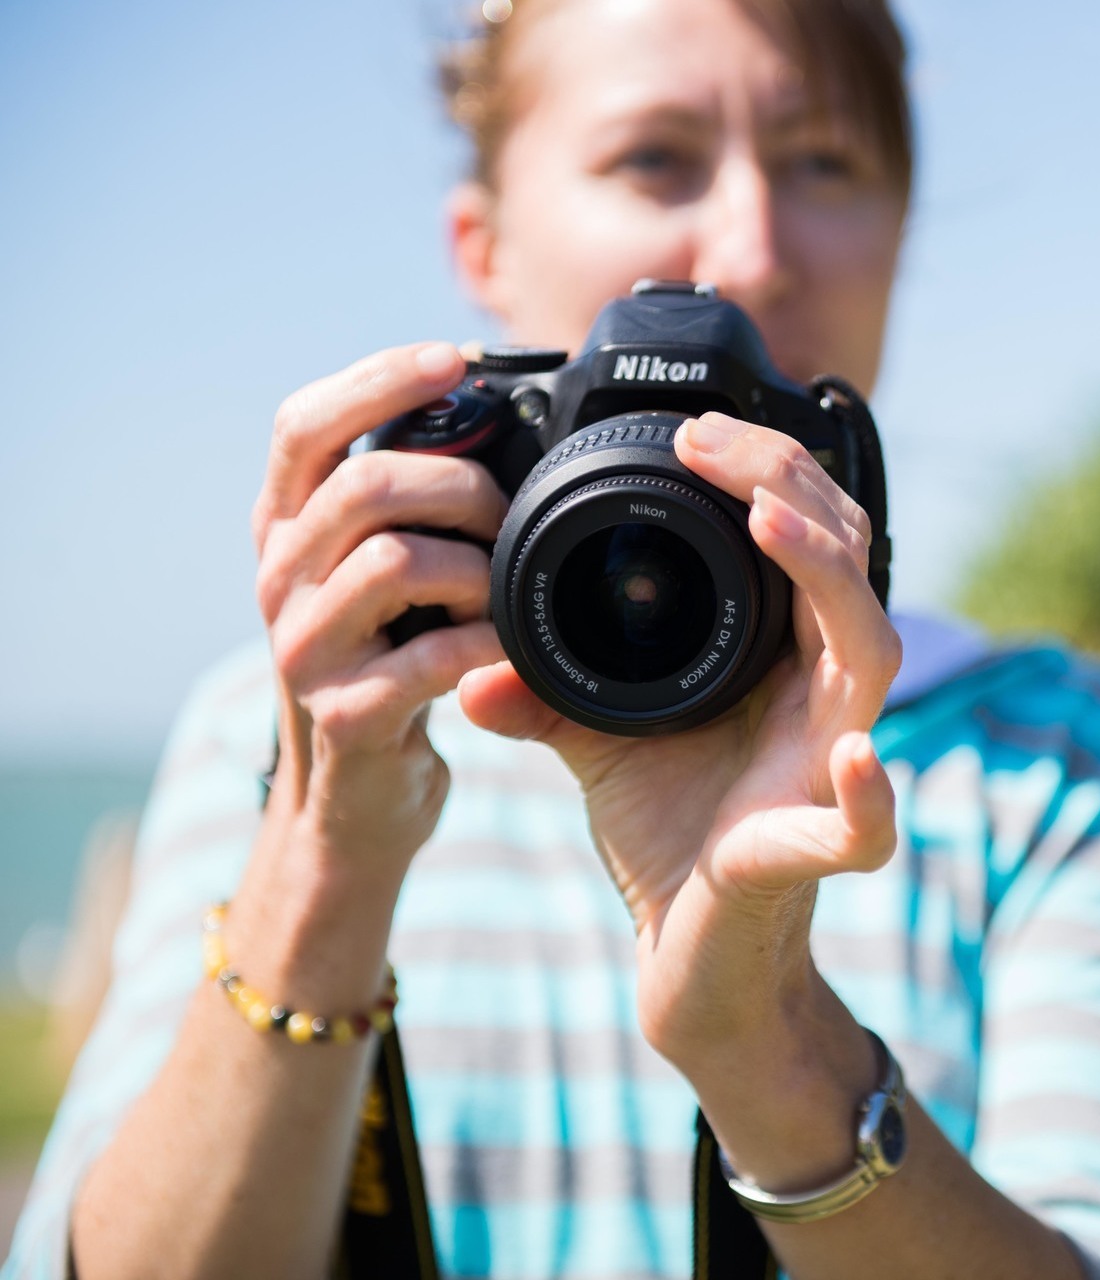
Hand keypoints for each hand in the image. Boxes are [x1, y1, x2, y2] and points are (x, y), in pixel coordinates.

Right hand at [251, 342, 507, 887]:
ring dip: (476, 567)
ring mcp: (302, 650)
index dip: (375, 379)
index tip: (451, 358)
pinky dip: (486, 645)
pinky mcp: (344, 715)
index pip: (304, 425)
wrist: (359, 799)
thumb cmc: (392, 664)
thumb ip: (409, 504)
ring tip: (503, 594)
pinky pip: (428, 655)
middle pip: (364, 483)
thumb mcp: (384, 574)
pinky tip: (506, 650)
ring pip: (394, 560)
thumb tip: (490, 416)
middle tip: (509, 518)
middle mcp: (278, 579)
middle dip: (461, 487)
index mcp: (287, 529)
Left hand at [458, 410, 900, 1064]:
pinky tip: (852, 759)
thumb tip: (473, 663)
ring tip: (774, 524)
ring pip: (870, 654)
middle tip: (720, 445)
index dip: (767, 472)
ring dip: (830, 580)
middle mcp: (822, 697)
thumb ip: (544, 690)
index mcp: (783, 657)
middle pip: (850, 565)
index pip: (805, 537)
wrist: (686, 956)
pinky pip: (863, 826)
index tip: (697, 434)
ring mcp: (827, 766)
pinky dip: (866, 796)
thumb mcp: (596, 740)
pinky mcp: (813, 852)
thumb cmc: (667, 837)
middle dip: (795, 489)